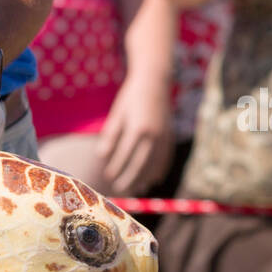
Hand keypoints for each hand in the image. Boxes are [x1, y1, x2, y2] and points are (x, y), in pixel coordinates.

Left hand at [95, 74, 173, 195]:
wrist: (155, 82)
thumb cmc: (131, 98)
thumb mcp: (117, 114)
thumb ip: (110, 136)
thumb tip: (101, 156)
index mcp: (138, 128)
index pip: (125, 155)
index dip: (116, 168)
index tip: (107, 176)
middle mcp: (153, 135)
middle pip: (141, 164)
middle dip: (130, 178)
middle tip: (119, 189)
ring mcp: (164, 136)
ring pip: (155, 164)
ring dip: (145, 179)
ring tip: (136, 189)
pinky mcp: (170, 136)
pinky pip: (166, 159)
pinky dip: (159, 171)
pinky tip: (153, 180)